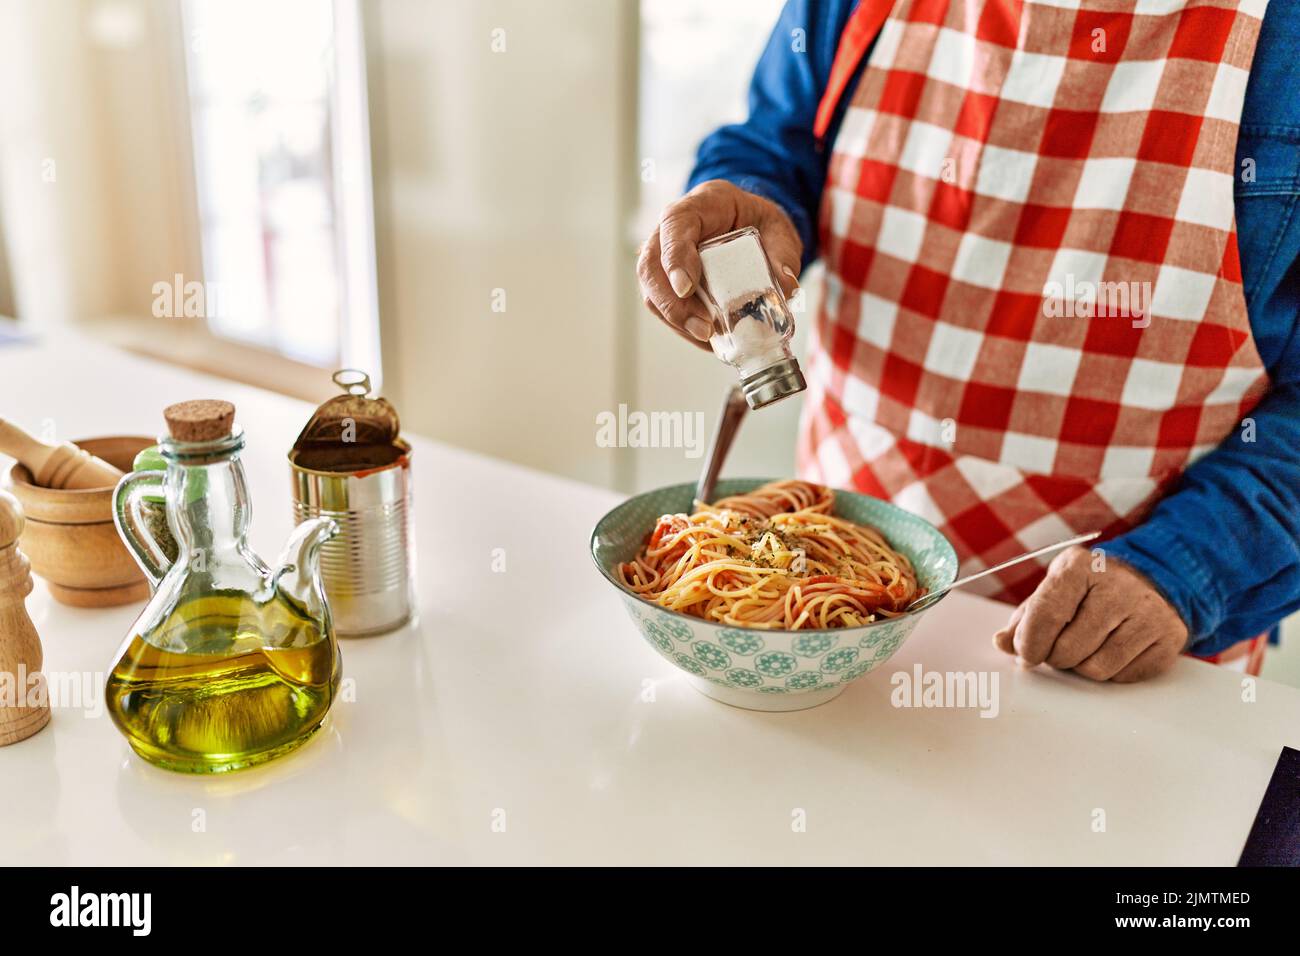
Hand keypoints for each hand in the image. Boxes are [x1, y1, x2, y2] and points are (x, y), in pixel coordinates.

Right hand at [637, 179, 802, 350]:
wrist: (749, 225)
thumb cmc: (758, 221)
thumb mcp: (779, 230)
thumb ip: (783, 253)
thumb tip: (785, 286)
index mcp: (701, 205)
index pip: (675, 225)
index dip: (675, 257)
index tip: (686, 288)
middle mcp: (671, 228)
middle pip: (651, 264)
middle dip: (672, 302)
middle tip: (703, 327)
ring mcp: (663, 255)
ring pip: (651, 289)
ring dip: (675, 318)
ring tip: (707, 336)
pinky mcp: (666, 280)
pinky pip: (662, 304)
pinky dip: (681, 325)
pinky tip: (706, 337)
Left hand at [992, 547, 1188, 682]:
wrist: (1149, 581)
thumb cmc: (1089, 590)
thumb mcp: (1053, 590)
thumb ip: (1024, 619)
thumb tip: (1002, 643)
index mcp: (1080, 567)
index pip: (1046, 614)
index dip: (1030, 643)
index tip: (1027, 653)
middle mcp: (1118, 586)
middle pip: (1068, 649)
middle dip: (1056, 657)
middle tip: (1061, 646)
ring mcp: (1148, 612)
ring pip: (1096, 669)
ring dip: (1082, 667)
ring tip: (1086, 645)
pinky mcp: (1169, 637)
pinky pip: (1124, 677)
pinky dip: (1110, 672)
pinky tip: (1112, 648)